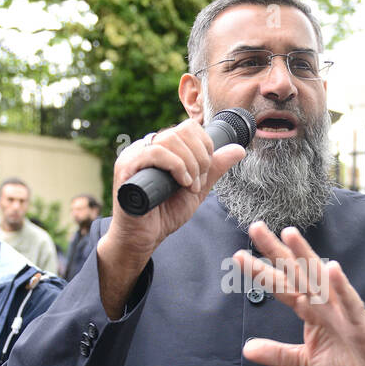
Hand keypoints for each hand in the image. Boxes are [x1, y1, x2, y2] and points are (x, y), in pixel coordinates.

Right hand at [97, 121, 245, 317]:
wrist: (144, 238)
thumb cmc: (165, 214)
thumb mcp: (197, 188)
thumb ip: (214, 168)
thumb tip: (239, 149)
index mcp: (163, 148)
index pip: (188, 128)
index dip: (205, 146)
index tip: (205, 173)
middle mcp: (147, 146)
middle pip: (182, 131)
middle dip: (200, 157)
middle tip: (198, 183)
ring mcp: (134, 154)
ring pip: (170, 139)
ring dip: (189, 164)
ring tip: (190, 186)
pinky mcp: (126, 167)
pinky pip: (155, 152)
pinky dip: (175, 166)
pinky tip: (181, 183)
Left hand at [235, 222, 364, 365]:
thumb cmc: (349, 360)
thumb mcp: (306, 360)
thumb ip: (278, 353)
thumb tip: (247, 349)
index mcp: (310, 308)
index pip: (282, 286)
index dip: (261, 271)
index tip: (238, 255)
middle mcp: (324, 302)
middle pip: (296, 272)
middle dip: (276, 250)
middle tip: (256, 227)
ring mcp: (342, 308)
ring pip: (320, 279)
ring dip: (306, 256)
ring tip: (289, 234)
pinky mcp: (360, 322)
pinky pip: (350, 302)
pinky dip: (341, 287)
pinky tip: (332, 269)